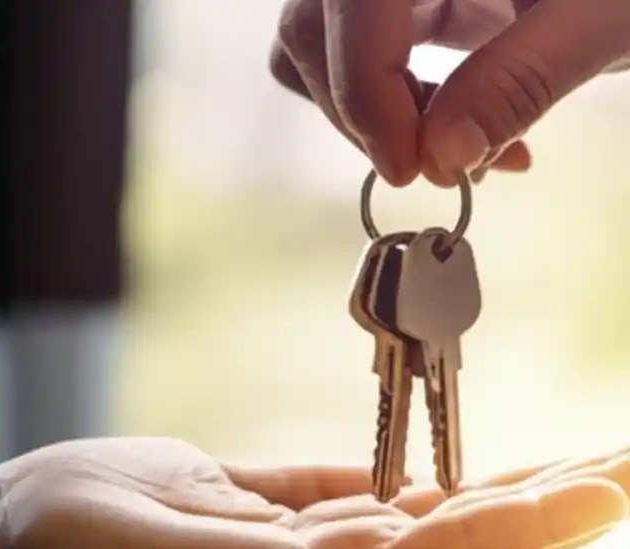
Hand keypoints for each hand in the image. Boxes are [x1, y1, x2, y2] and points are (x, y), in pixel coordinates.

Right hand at [270, 0, 629, 185]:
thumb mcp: (602, 19)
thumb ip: (520, 80)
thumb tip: (440, 156)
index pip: (356, 5)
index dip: (366, 88)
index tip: (412, 167)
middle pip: (312, 27)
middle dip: (364, 112)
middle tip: (438, 168)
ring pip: (311, 45)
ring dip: (368, 116)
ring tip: (453, 149)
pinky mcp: (398, 0)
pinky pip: (347, 54)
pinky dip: (388, 107)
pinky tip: (455, 130)